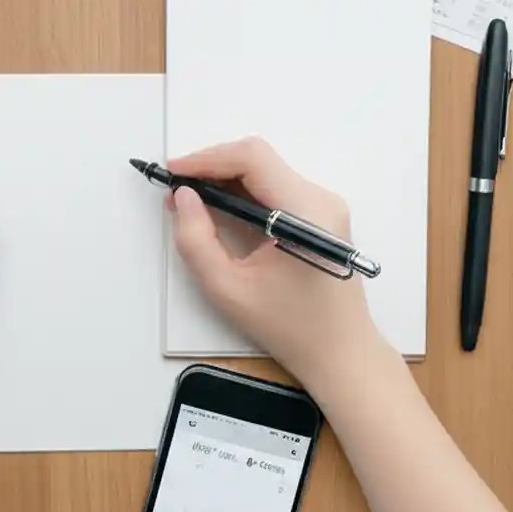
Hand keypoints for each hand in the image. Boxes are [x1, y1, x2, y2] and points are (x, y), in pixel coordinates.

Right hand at [168, 137, 383, 384]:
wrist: (340, 352)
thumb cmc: (289, 327)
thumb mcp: (228, 289)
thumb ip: (196, 240)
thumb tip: (183, 197)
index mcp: (305, 212)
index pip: (252, 159)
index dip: (206, 159)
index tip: (171, 173)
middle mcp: (320, 199)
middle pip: (259, 161)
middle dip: (212, 169)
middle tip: (176, 192)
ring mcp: (324, 206)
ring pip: (266, 173)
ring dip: (226, 181)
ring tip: (191, 202)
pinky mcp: (320, 217)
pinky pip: (276, 190)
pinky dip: (244, 194)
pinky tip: (220, 212)